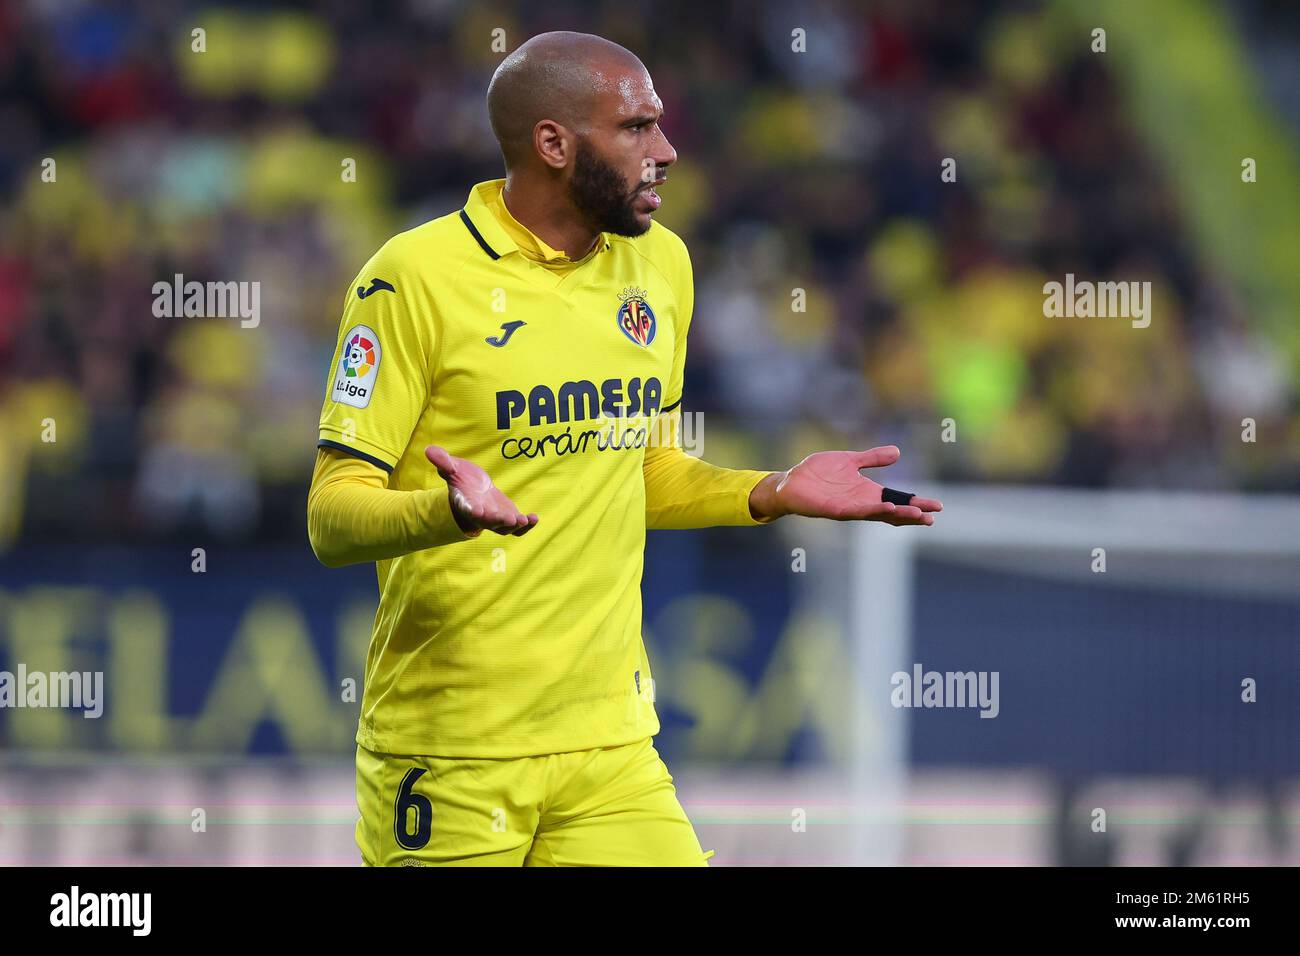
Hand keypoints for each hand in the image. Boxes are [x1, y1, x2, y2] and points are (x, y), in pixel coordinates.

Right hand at [425, 445, 539, 536]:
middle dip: (498, 521)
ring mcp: (495, 519)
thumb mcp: (452, 467)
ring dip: (515, 525)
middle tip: (508, 519)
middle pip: (488, 522)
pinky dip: (526, 526)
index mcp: (465, 503)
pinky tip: (534, 518)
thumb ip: (443, 461)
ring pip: (504, 528)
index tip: (476, 511)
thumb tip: (428, 449)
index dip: (471, 510)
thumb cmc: (462, 479)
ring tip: (524, 519)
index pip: (467, 508)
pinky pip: (518, 528)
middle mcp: (480, 515)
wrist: (474, 490)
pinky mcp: (508, 518)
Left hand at [751, 445, 941, 526]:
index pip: (897, 499)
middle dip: (913, 513)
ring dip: (898, 514)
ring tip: (917, 515)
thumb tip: (898, 452)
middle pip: (893, 511)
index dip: (915, 502)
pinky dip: (874, 509)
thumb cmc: (817, 473)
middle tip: (933, 516)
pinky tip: (888, 508)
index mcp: (866, 492)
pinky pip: (858, 511)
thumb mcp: (850, 461)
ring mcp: (849, 507)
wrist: (790, 481)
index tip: (936, 506)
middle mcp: (861, 502)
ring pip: (879, 514)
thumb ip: (872, 458)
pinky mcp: (834, 509)